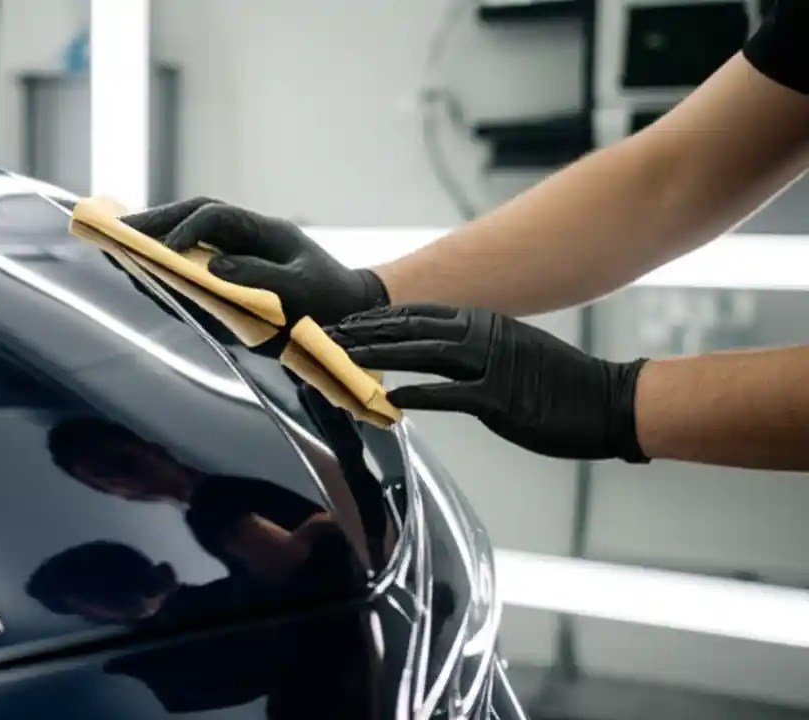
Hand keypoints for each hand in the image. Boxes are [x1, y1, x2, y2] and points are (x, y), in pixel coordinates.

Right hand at [122, 197, 388, 324]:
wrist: (353, 312)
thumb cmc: (331, 304)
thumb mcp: (303, 293)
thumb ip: (261, 279)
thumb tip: (215, 269)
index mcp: (266, 232)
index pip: (217, 218)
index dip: (188, 230)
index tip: (166, 249)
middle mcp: (249, 234)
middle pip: (195, 214)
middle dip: (157, 220)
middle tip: (117, 229)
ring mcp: (242, 248)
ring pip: (193, 229)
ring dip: (158, 231)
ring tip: (120, 237)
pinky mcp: (236, 267)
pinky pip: (196, 254)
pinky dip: (168, 254)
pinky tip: (145, 260)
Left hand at [326, 304, 648, 461]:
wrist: (610, 401)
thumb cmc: (559, 383)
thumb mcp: (512, 352)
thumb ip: (473, 349)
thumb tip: (434, 356)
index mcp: (483, 322)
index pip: (417, 314)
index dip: (376, 318)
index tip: (343, 323)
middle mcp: (483, 335)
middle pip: (410, 328)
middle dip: (363, 332)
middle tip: (325, 337)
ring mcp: (491, 365)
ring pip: (421, 354)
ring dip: (376, 355)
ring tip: (341, 358)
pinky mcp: (500, 398)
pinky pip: (448, 394)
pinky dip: (415, 394)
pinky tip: (387, 400)